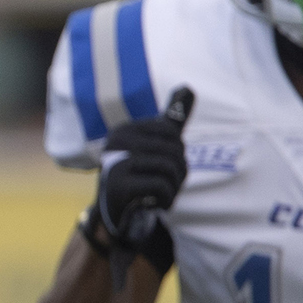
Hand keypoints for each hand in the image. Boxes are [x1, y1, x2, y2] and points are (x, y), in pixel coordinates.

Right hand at [95, 87, 195, 247]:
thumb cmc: (137, 177)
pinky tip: (156, 204)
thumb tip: (188, 88)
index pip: (171, 132)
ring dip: (174, 187)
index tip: (163, 167)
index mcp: (125, 129)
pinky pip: (162, 186)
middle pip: (174, 150)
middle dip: (178, 172)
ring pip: (170, 168)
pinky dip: (167, 199)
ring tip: (161, 194)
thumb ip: (170, 121)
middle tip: (165, 185)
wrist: (114, 215)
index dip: (177, 153)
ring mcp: (115, 163)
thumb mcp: (152, 146)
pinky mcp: (119, 185)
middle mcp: (117, 141)